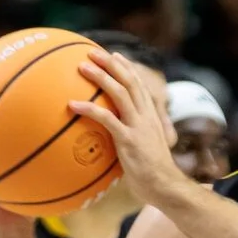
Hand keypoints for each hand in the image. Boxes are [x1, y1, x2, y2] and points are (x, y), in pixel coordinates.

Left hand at [71, 50, 181, 204]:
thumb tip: (114, 140)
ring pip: (120, 93)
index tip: (114, 55)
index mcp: (151, 117)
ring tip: (82, 66)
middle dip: (111, 63)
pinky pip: (107, 119)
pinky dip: (89, 109)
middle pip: (130, 82)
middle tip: (92, 52)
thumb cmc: (153, 174)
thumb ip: (132, 138)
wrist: (165, 186)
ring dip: (100, 77)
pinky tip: (72, 104)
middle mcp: (146, 117)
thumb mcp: (145, 150)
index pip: (139, 86)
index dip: (126, 69)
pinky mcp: (129, 139)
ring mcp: (138, 126)